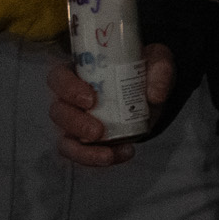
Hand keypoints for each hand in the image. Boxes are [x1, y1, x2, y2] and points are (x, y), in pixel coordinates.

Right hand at [47, 44, 175, 168]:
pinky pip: (83, 155)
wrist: (153, 94)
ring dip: (83, 151)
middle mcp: (71, 98)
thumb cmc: (145, 71)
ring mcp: (76, 122)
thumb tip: (156, 95)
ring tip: (108, 154)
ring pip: (65, 140)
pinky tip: (123, 154)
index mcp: (80, 72)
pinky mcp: (86, 142)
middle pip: (58, 112)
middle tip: (97, 131)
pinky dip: (99, 159)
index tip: (90, 99)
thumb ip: (160, 70)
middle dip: (75, 124)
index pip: (59, 78)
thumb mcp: (158, 61)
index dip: (68, 89)